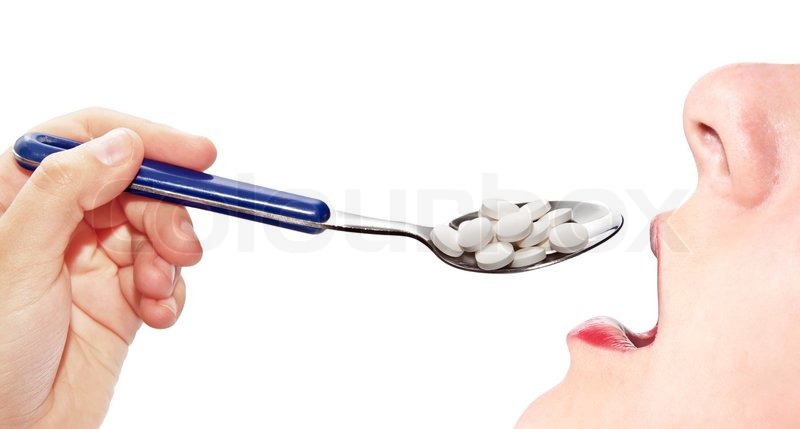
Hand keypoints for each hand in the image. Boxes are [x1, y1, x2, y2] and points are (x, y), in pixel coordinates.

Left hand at [0, 108, 215, 426]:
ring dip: (170, 257)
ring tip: (159, 292)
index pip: (88, 138)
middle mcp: (60, 222)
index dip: (147, 139)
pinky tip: (157, 316)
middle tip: (182, 247)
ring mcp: (93, 260)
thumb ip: (65, 192)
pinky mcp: (122, 298)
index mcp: (21, 196)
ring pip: (157, 229)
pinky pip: (165, 276)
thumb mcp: (17, 259)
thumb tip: (124, 144)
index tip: (197, 156)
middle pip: (136, 185)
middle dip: (166, 213)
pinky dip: (172, 293)